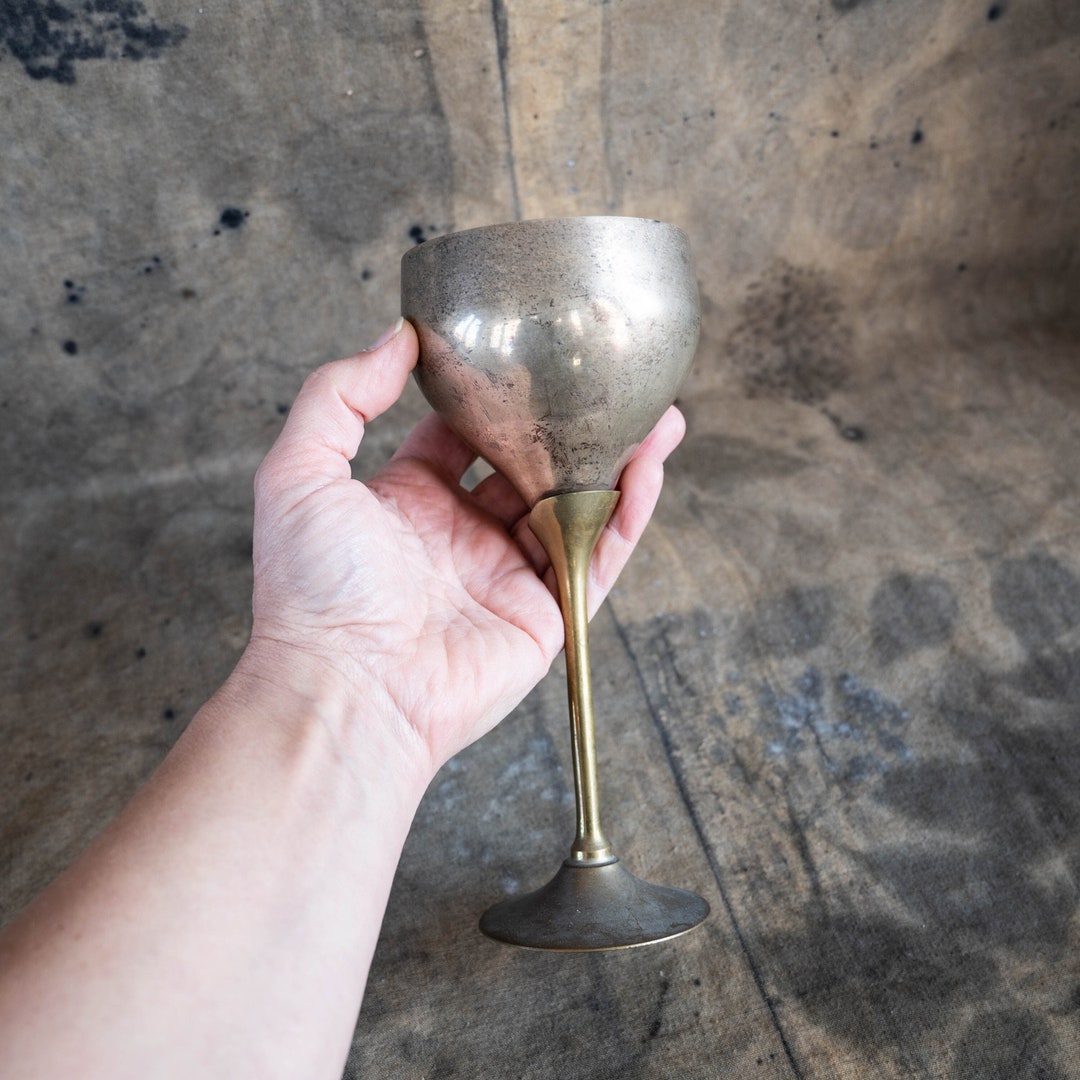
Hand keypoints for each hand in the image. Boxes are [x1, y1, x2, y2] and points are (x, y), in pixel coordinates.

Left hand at [246, 319, 685, 775]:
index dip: (493, 401)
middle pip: (530, 469)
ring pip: (575, 509)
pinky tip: (647, 470)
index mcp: (410, 502)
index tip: (525, 360)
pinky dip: (628, 517)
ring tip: (659, 418)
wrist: (346, 689)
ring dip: (617, 464)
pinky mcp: (545, 616)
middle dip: (570, 429)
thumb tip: (396, 338)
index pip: (462, 439)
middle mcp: (463, 537)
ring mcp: (507, 577)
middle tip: (608, 385)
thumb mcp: (299, 472)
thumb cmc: (312, 591)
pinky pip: (597, 559)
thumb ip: (339, 396)